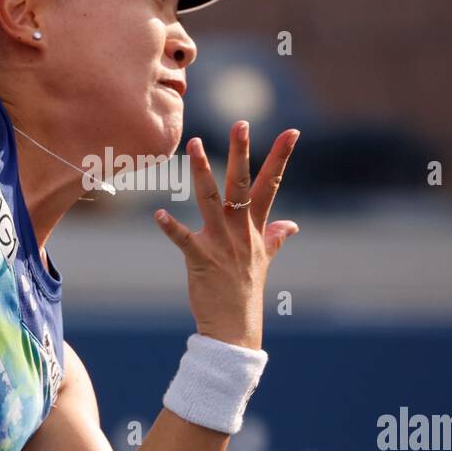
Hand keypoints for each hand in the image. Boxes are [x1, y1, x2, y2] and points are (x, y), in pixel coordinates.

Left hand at [155, 122, 300, 349]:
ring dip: (201, 172)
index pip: (270, 184)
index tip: (293, 131)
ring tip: (193, 145)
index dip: (281, 157)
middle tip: (240, 123)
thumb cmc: (246, 291)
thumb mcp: (264, 261)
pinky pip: (184, 240)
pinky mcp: (201, 259)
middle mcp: (240, 231)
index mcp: (255, 227)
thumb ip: (275, 238)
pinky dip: (171, 227)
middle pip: (242, 184)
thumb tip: (292, 225)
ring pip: (211, 200)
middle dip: (241, 153)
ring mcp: (221, 244)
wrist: (236, 326)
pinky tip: (158, 214)